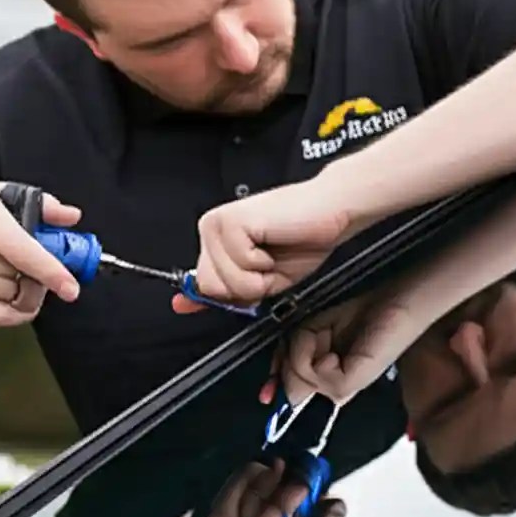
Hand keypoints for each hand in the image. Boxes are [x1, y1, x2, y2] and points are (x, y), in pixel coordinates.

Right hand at [0, 180, 81, 325]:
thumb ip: (36, 204)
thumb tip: (73, 217)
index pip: (25, 251)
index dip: (52, 272)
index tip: (71, 288)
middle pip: (23, 276)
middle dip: (39, 275)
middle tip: (40, 268)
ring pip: (12, 295)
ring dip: (25, 290)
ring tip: (17, 275)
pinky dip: (15, 312)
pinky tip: (19, 302)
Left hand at [174, 178, 353, 311]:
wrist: (331, 211)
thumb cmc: (303, 239)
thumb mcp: (260, 279)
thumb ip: (223, 291)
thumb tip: (183, 305)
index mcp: (214, 238)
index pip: (202, 286)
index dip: (226, 295)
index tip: (228, 288)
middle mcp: (211, 227)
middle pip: (210, 288)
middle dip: (247, 288)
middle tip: (269, 265)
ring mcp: (218, 223)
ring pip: (226, 283)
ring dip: (259, 278)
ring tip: (273, 253)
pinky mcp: (232, 222)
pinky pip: (241, 268)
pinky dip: (264, 265)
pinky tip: (273, 242)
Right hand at [264, 289, 424, 405]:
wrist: (396, 298)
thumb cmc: (361, 306)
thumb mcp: (314, 328)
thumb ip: (296, 354)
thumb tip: (285, 390)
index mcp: (325, 370)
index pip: (292, 387)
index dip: (276, 388)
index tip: (265, 395)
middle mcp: (335, 383)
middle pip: (292, 384)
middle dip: (290, 359)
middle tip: (311, 335)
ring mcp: (345, 385)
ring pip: (303, 380)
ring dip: (305, 353)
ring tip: (328, 335)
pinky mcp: (354, 380)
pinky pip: (318, 378)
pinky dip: (318, 360)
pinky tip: (336, 352)